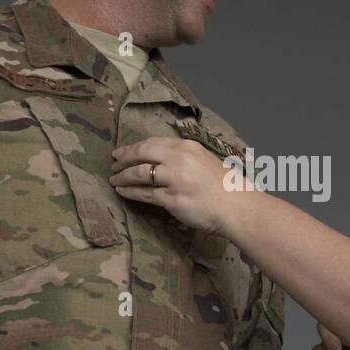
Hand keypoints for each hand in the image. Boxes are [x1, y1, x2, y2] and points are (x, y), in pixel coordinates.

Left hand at [110, 138, 238, 235]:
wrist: (237, 207)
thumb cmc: (225, 186)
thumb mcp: (204, 161)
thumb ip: (183, 157)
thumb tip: (160, 159)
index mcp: (187, 147)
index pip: (152, 143)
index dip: (133, 147)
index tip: (121, 152)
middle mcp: (179, 159)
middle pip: (142, 154)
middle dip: (124, 159)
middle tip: (112, 164)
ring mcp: (174, 179)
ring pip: (140, 174)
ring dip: (123, 177)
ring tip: (114, 180)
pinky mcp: (172, 199)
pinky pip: (145, 194)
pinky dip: (130, 192)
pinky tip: (123, 192)